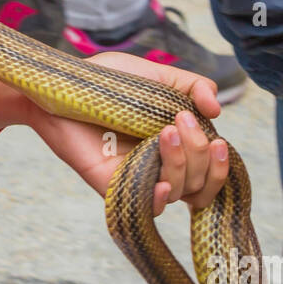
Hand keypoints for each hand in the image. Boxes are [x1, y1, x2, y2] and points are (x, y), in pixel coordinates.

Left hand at [0, 53, 229, 215]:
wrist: (61, 85)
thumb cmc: (108, 81)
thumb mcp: (158, 76)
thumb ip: (193, 85)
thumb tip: (217, 109)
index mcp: (177, 145)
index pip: (211, 172)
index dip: (221, 165)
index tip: (216, 140)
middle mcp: (162, 167)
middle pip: (200, 184)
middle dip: (198, 153)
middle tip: (178, 121)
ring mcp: (139, 178)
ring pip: (179, 192)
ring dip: (182, 163)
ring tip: (165, 131)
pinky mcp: (114, 187)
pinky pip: (146, 207)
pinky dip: (160, 199)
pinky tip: (162, 184)